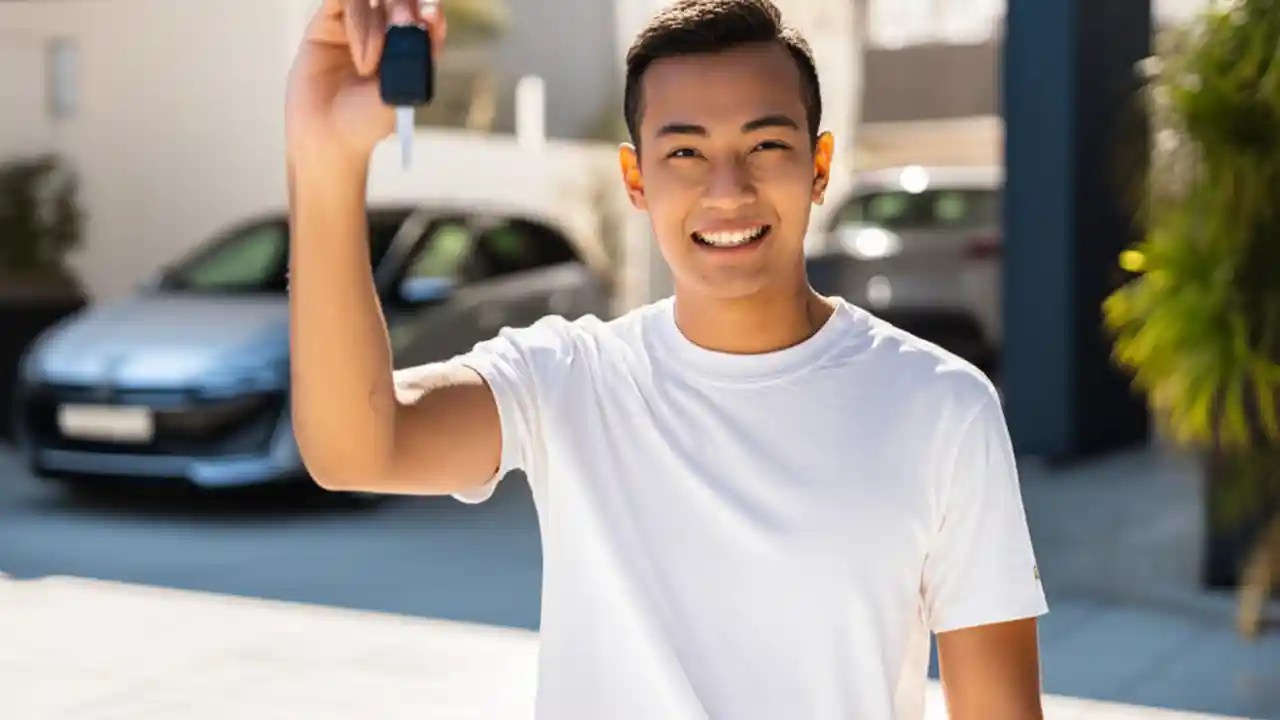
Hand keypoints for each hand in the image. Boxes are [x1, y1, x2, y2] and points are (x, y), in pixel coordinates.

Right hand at [286, 0, 447, 163]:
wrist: (326, 136)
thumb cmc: (366, 122)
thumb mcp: (399, 94)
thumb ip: (412, 59)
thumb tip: (423, 21)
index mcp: (411, 48)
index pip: (426, 13)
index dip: (429, 8)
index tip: (429, 16)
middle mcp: (384, 32)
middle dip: (401, 8)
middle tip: (399, 26)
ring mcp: (355, 25)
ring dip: (370, 27)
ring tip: (365, 66)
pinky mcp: (326, 23)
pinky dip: (351, 10)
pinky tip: (349, 34)